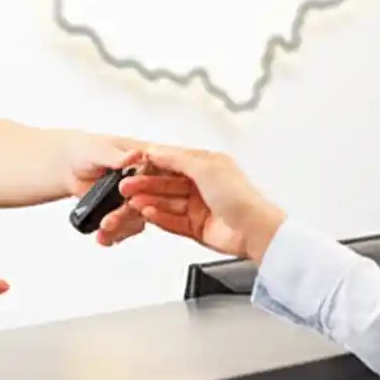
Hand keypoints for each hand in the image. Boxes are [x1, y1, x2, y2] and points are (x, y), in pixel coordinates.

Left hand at [58, 131, 148, 246]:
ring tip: (103, 230)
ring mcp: (137, 200)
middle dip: (129, 213)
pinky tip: (104, 238)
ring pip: (137, 218)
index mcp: (150, 161)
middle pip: (149, 202)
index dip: (151, 190)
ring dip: (121, 227)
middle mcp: (148, 182)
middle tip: (110, 221)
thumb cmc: (88, 150)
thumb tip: (135, 154)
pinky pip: (126, 228)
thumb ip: (117, 156)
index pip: (160, 177)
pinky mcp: (126, 215)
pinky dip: (115, 235)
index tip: (134, 197)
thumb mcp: (100, 150)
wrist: (71, 167)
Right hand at [119, 148, 285, 262]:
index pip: (173, 161)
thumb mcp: (205, 167)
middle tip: (126, 186)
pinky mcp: (196, 227)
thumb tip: (157, 150)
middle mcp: (202, 185)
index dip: (152, 163)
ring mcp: (199, 206)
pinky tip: (147, 213)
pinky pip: (171, 220)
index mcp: (207, 165)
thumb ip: (177, 159)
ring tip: (133, 201)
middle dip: (145, 184)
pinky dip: (158, 216)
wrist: (254, 230)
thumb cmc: (240, 197)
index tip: (132, 165)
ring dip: (149, 201)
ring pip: (166, 202)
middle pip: (166, 183)